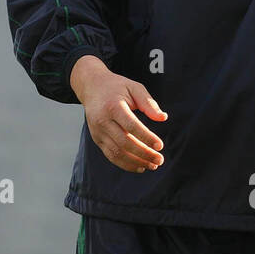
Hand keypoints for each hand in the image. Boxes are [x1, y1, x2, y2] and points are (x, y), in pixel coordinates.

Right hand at [70, 55, 166, 172]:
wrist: (91, 87)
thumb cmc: (117, 86)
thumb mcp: (134, 88)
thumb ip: (148, 103)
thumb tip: (163, 118)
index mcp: (113, 106)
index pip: (131, 126)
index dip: (146, 137)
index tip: (160, 145)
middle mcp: (102, 120)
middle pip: (124, 142)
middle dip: (144, 154)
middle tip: (160, 160)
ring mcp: (97, 131)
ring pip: (117, 153)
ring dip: (136, 162)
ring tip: (152, 165)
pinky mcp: (96, 139)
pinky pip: (111, 155)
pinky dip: (125, 164)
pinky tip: (139, 166)